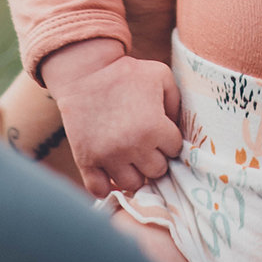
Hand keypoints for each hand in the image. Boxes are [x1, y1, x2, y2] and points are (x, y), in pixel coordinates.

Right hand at [42, 37, 182, 196]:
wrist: (84, 71)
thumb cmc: (126, 72)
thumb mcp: (161, 75)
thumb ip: (176, 103)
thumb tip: (178, 129)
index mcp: (154, 127)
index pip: (174, 150)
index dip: (168, 139)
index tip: (159, 130)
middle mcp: (133, 147)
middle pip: (157, 171)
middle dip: (155, 157)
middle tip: (146, 144)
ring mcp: (108, 156)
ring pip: (133, 184)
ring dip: (135, 172)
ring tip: (130, 157)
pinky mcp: (86, 160)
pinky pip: (99, 190)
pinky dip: (106, 185)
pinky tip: (110, 171)